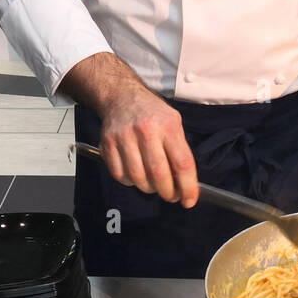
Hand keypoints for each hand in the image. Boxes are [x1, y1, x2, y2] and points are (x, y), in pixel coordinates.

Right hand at [98, 84, 199, 206]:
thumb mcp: (173, 122)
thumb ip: (180, 150)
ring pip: (138, 178)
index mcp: (168, 125)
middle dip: (167, 193)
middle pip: (159, 174)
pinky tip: (136, 173)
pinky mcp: (108, 144)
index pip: (182, 163)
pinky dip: (130, 181)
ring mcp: (124, 137)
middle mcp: (146, 130)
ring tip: (153, 184)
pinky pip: (120, 175)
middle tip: (171, 195)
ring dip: (149, 188)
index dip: (188, 187)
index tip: (189, 200)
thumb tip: (186, 183)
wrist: (121, 97)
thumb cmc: (151, 113)